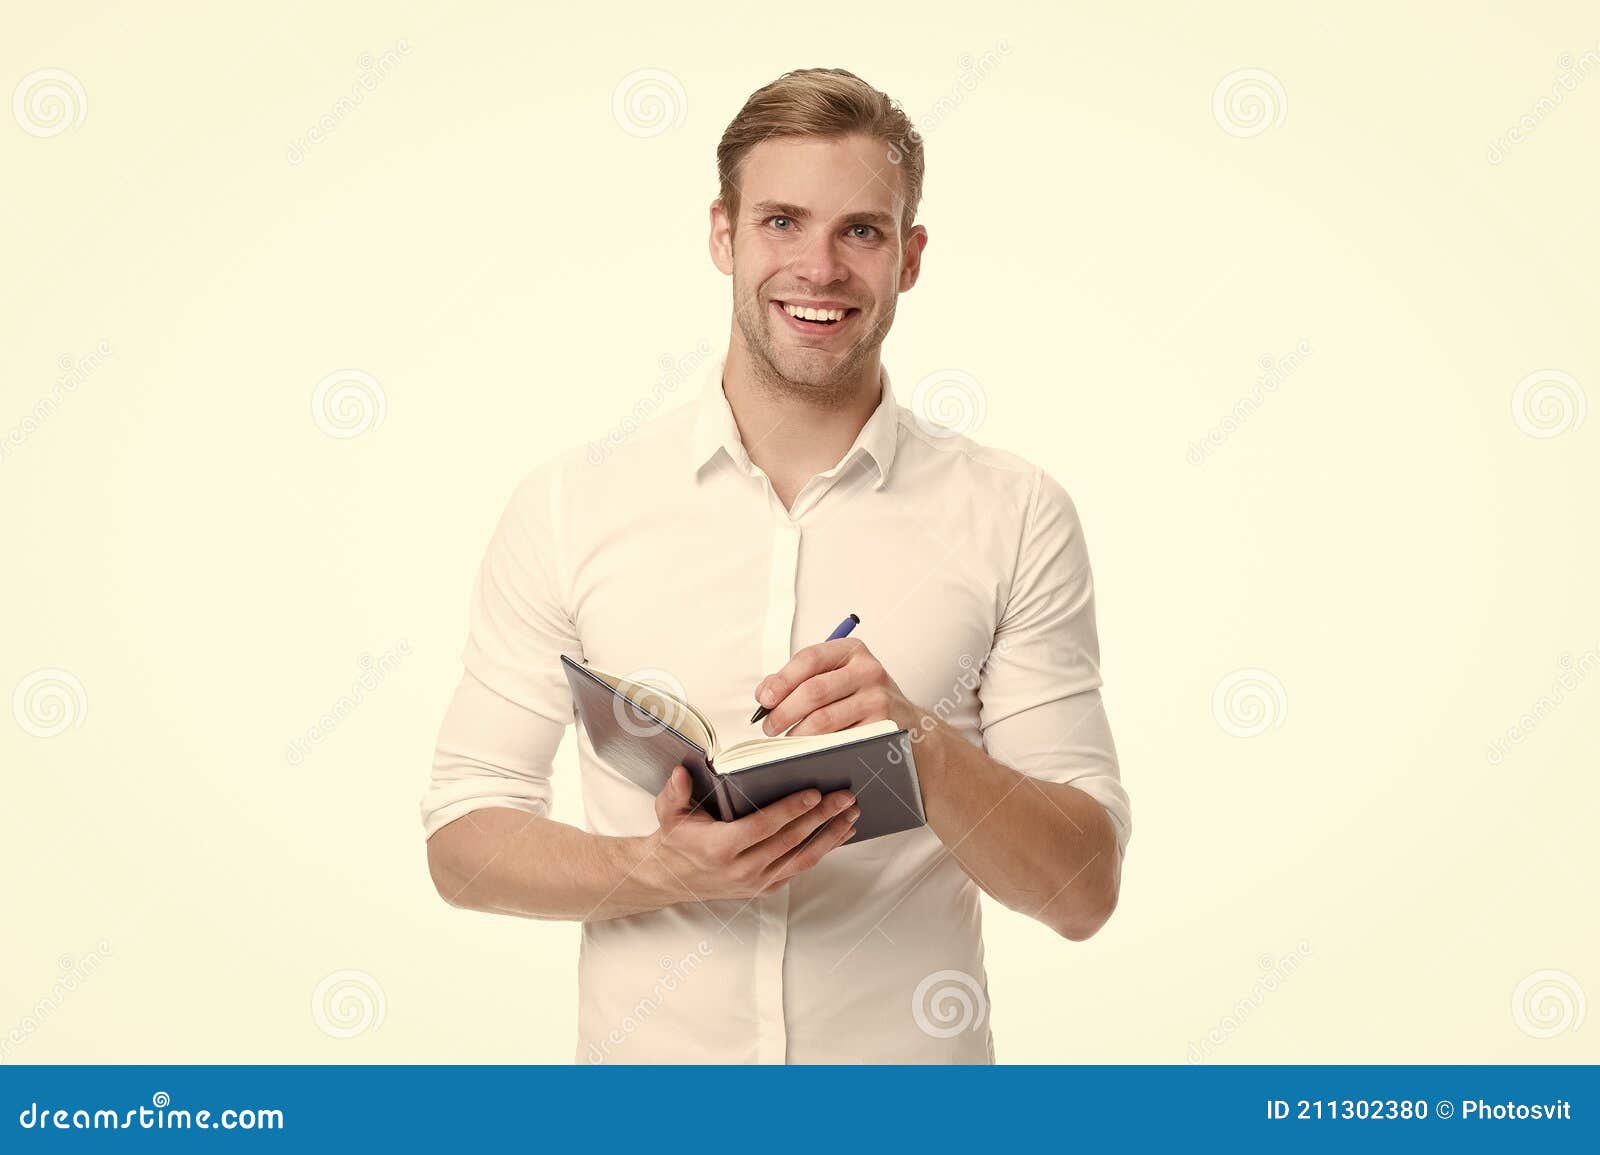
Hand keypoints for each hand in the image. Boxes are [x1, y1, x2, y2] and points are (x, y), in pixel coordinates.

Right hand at [640, 766, 859, 901]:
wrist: (671, 878)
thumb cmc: (675, 840)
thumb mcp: (668, 812)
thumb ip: (675, 791)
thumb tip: (681, 772)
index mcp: (720, 848)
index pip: (763, 827)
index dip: (790, 810)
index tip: (814, 794)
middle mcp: (742, 869)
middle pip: (790, 841)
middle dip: (822, 818)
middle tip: (845, 797)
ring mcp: (756, 882)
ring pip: (802, 858)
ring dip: (830, 835)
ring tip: (851, 814)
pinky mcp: (766, 888)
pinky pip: (799, 867)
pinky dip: (823, 850)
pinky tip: (839, 833)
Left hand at [753, 637, 919, 736]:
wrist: (909, 724)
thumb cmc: (862, 699)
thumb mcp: (837, 678)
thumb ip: (799, 680)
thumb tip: (765, 694)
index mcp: (851, 651)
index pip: (810, 658)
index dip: (782, 679)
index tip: (764, 699)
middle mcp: (868, 670)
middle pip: (814, 690)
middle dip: (784, 712)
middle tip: (769, 728)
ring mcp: (878, 699)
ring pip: (824, 719)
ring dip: (797, 734)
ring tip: (786, 741)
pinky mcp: (882, 728)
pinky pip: (840, 740)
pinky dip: (819, 748)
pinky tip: (809, 750)